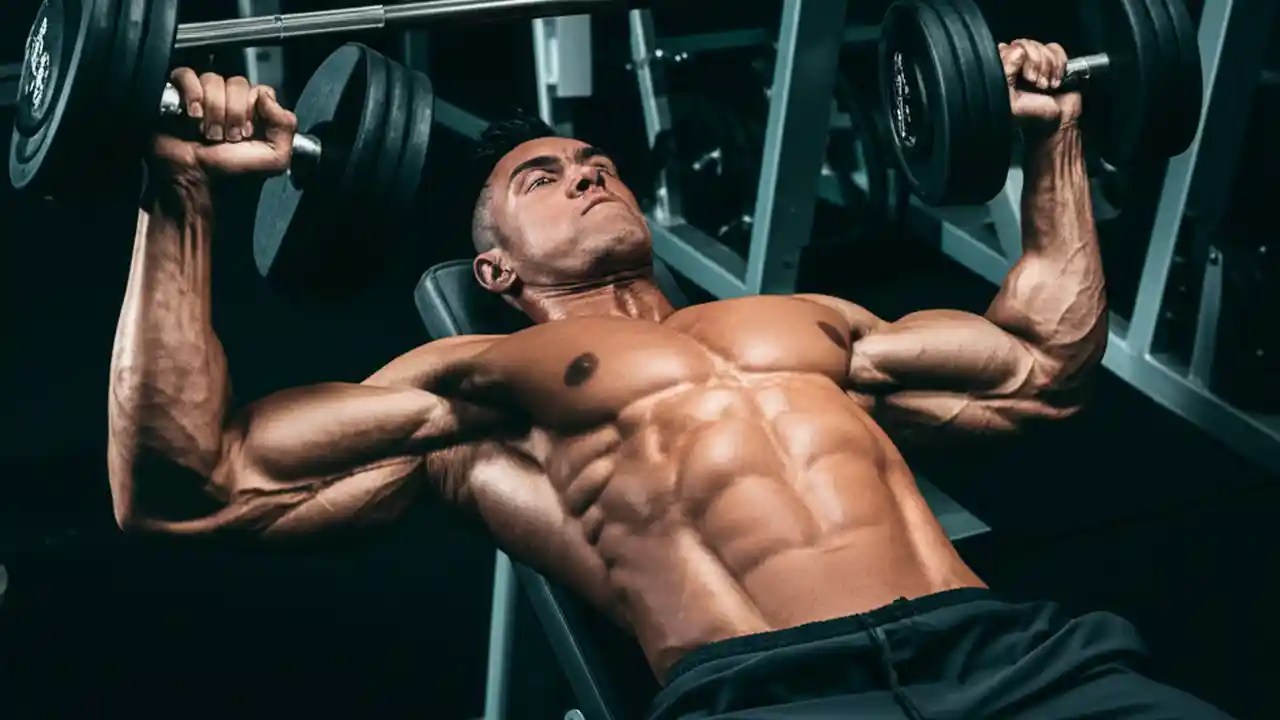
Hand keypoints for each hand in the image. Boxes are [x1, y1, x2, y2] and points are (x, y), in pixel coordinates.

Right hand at [150, 69, 296, 181]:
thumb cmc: (234, 173)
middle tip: (228, 137)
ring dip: (213, 110)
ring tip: (209, 134)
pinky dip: (191, 92)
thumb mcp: (276, 158)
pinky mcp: (179, 95)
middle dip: (234, 113)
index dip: (255, 109)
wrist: (196, 182)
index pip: (261, 90)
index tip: (248, 133)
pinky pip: (186, 75)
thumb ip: (285, 125)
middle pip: (237, 83)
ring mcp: (205, 98)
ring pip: (212, 80)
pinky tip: (192, 115)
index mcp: (257, 114)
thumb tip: (265, 96)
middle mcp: (232, 103)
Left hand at [999, 39, 1082, 135]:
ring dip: (1050, 66)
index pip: (1007, 48)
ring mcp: (1034, 63)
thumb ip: (1008, 73)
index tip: (1028, 78)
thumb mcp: (1010, 100)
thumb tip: (1017, 51)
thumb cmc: (1028, 118)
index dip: (1021, 58)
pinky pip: (1055, 49)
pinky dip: (1059, 62)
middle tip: (1039, 84)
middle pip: (1026, 44)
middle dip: (1037, 63)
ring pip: (1041, 47)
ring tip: (1048, 85)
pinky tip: (1056, 80)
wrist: (1053, 126)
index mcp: (1001, 72)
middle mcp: (1015, 65)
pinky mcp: (1052, 63)